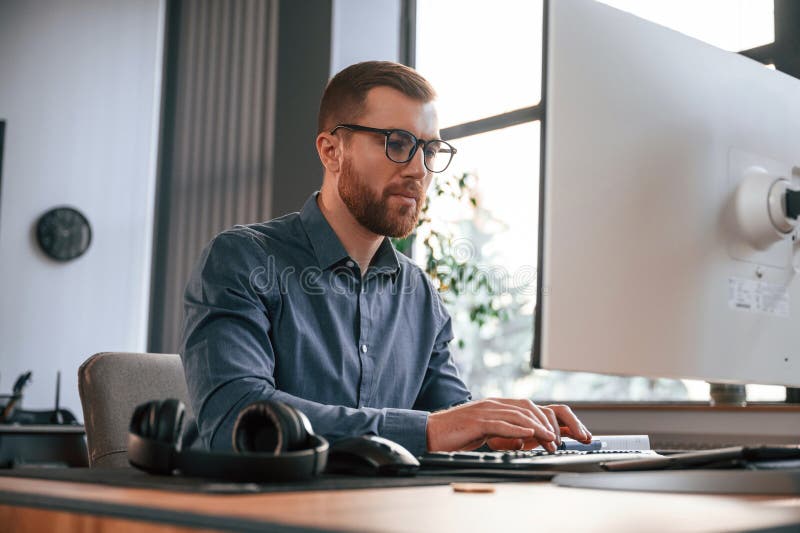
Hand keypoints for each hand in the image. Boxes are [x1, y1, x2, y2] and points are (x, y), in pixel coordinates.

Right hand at [425, 399, 591, 452]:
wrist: (431, 432)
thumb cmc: (455, 434)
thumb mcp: (484, 432)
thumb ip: (503, 432)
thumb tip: (523, 440)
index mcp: (494, 405)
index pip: (526, 407)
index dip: (543, 419)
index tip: (555, 435)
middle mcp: (492, 404)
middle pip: (527, 409)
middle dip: (545, 424)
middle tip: (557, 441)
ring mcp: (484, 411)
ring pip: (518, 416)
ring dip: (537, 429)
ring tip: (550, 441)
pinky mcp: (477, 422)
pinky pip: (501, 424)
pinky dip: (517, 429)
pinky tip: (529, 435)